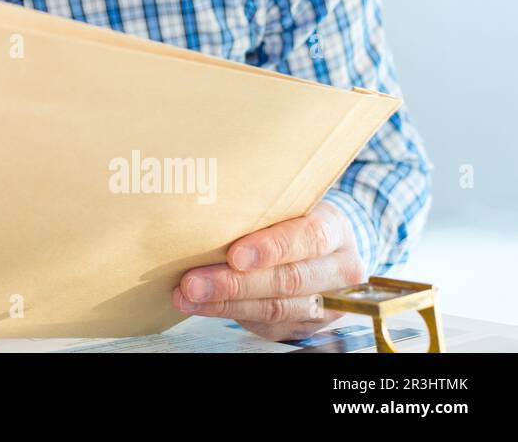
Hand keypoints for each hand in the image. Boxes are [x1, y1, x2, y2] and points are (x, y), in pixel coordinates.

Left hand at [171, 200, 365, 341]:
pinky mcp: (306, 324)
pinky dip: (227, 313)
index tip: (234, 256)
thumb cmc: (289, 218)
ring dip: (225, 303)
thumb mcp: (283, 204)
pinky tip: (199, 305)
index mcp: (335, 228)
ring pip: (275, 308)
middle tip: (193, 282)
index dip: (272, 248)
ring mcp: (327, 302)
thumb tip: (204, 217)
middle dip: (235, 283)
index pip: (309, 238)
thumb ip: (258, 210)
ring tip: (187, 295)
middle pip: (289, 280)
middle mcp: (340, 268)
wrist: (318, 246)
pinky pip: (266, 323)